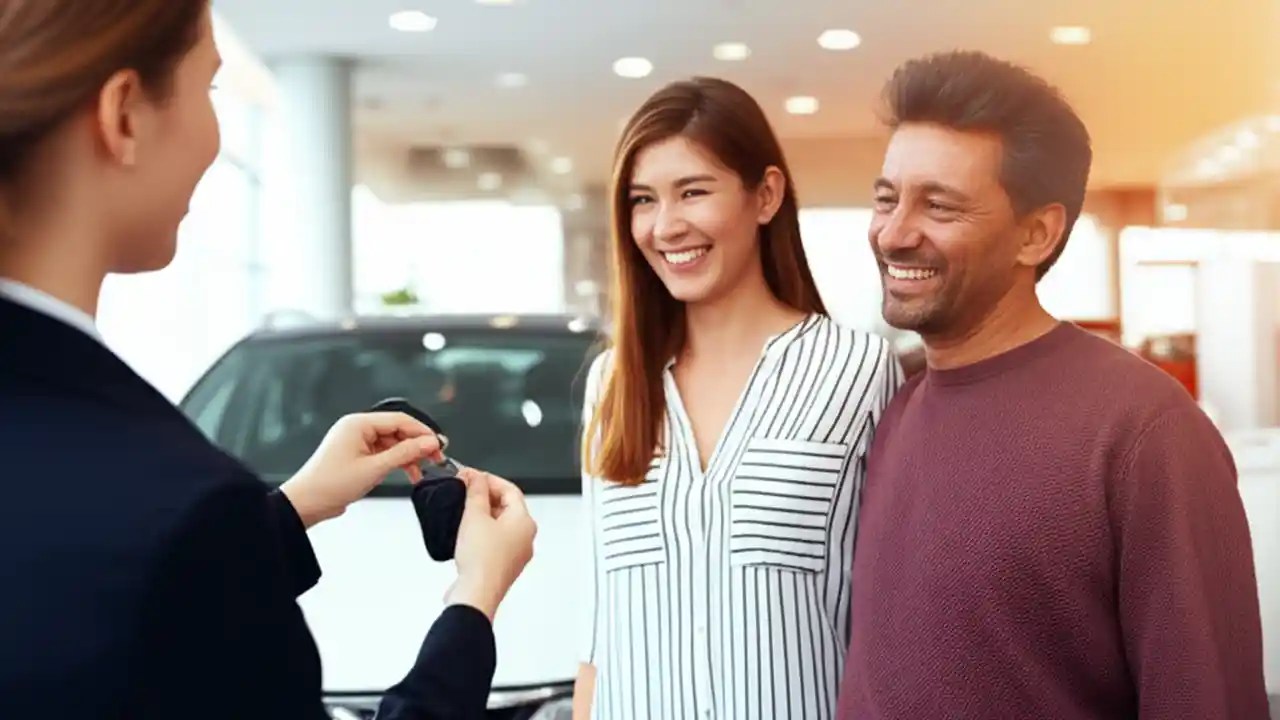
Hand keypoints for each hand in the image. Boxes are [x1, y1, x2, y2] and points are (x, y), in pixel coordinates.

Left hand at [281, 412, 443, 527]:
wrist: (306, 504)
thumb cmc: (330, 484)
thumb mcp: (374, 468)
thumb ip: (405, 453)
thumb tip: (428, 443)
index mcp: (358, 423)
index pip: (399, 420)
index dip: (422, 432)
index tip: (439, 444)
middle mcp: (357, 428)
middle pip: (397, 431)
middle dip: (417, 445)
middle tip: (436, 457)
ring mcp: (356, 442)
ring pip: (392, 443)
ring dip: (408, 456)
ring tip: (422, 470)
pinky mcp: (356, 455)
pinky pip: (383, 453)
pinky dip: (396, 462)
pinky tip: (408, 472)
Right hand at [446, 468, 536, 620]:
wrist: (477, 593)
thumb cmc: (482, 561)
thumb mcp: (474, 516)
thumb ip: (475, 492)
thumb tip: (475, 478)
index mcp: (525, 522)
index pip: (510, 489)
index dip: (489, 480)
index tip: (472, 477)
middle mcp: (525, 538)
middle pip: (507, 507)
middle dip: (485, 497)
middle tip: (465, 492)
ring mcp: (516, 553)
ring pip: (500, 525)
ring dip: (481, 515)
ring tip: (462, 512)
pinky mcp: (503, 565)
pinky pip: (494, 542)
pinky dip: (481, 533)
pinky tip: (465, 535)